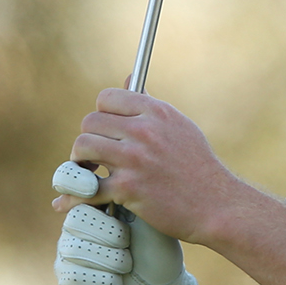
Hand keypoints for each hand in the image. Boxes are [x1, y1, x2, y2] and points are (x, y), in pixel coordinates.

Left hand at [48, 88, 243, 243]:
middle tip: (92, 158)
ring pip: (82, 147)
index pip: (107, 98)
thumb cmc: (199, 168)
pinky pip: (86, 188)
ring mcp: (135, 159)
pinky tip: (69, 203)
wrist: (217, 206)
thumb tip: (129, 78)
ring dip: (78, 163)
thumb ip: (151, 107)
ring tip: (86, 174)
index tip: (104, 132)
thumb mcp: (180, 127)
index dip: (101, 115)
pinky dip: (73, 197)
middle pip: (90, 122)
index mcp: (157, 112)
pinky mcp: (128, 188)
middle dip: (88, 140)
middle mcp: (145, 130)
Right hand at [52, 163, 197, 284]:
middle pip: (71, 215)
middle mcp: (77, 224)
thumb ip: (131, 180)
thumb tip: (114, 156)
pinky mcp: (69, 280)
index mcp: (93, 200)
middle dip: (100, 227)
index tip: (92, 185)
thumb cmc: (161, 246)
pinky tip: (118, 280)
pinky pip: (72, 274)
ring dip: (108, 257)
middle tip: (123, 237)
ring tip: (128, 261)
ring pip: (73, 246)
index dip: (74, 179)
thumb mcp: (150, 209)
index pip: (69, 179)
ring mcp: (69, 251)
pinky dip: (102, 279)